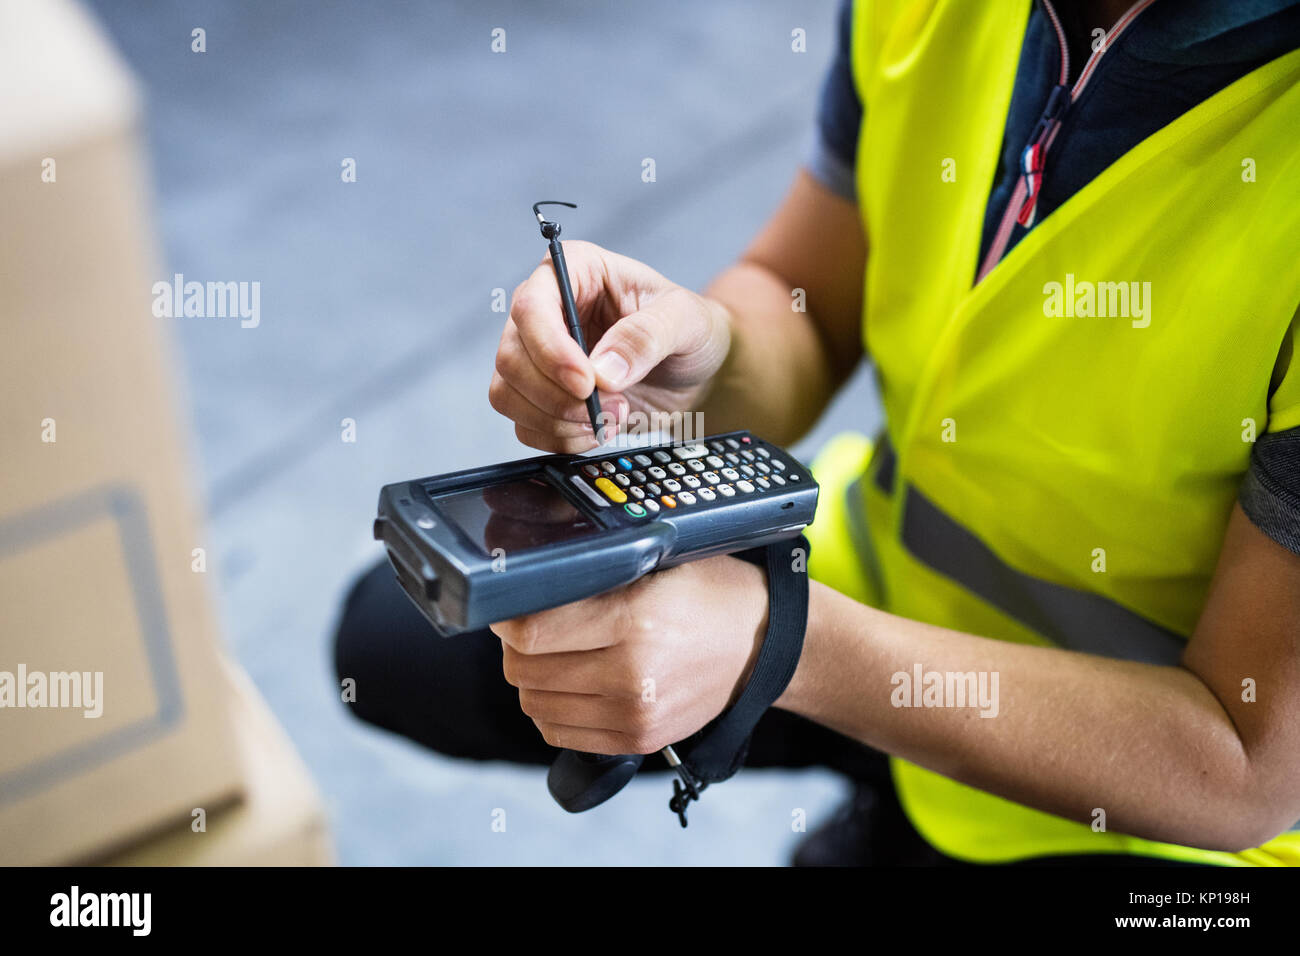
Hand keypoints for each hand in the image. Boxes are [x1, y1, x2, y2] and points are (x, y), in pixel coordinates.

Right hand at [489, 240, 731, 451]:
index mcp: (574, 272)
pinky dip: (562, 438)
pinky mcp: (542, 398)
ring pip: (508, 396)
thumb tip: (603, 370)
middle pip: (511, 358)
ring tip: (614, 415)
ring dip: (560, 420)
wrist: (699, 370)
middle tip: (614, 405)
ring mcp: (539, 358)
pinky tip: (600, 429)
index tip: (586, 383)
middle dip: (558, 396)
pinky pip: (525, 427)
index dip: (550, 350)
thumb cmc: (692, 329)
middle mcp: (547, 312)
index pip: (531, 307)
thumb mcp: (686, 320)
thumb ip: (647, 336)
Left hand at [491, 555, 768, 754]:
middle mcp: (631, 675)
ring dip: (533, 679)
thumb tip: (525, 587)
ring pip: (534, 705)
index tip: (509, 607)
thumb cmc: (709, 593)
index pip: (531, 633)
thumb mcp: (655, 564)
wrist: (762, 643)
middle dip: (517, 646)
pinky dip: (553, 709)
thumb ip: (592, 577)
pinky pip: (558, 734)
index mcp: (634, 621)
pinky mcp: (638, 740)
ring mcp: (634, 715)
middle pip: (524, 671)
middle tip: (535, 627)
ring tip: (557, 655)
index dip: (507, 618)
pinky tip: (573, 684)